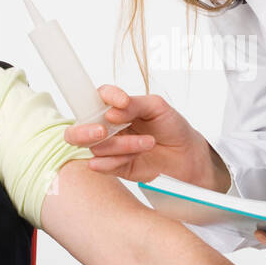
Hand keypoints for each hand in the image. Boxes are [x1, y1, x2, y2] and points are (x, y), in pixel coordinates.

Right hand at [62, 84, 228, 189]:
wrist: (187, 156)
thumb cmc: (172, 127)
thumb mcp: (157, 107)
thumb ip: (134, 104)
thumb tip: (111, 111)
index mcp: (115, 108)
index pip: (97, 98)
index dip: (105, 97)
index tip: (122, 101)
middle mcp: (107, 127)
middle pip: (78, 129)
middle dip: (85, 131)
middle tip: (104, 131)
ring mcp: (109, 148)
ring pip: (95, 148)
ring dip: (121, 145)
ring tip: (148, 142)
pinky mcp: (114, 167)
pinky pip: (101, 166)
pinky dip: (116, 161)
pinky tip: (135, 157)